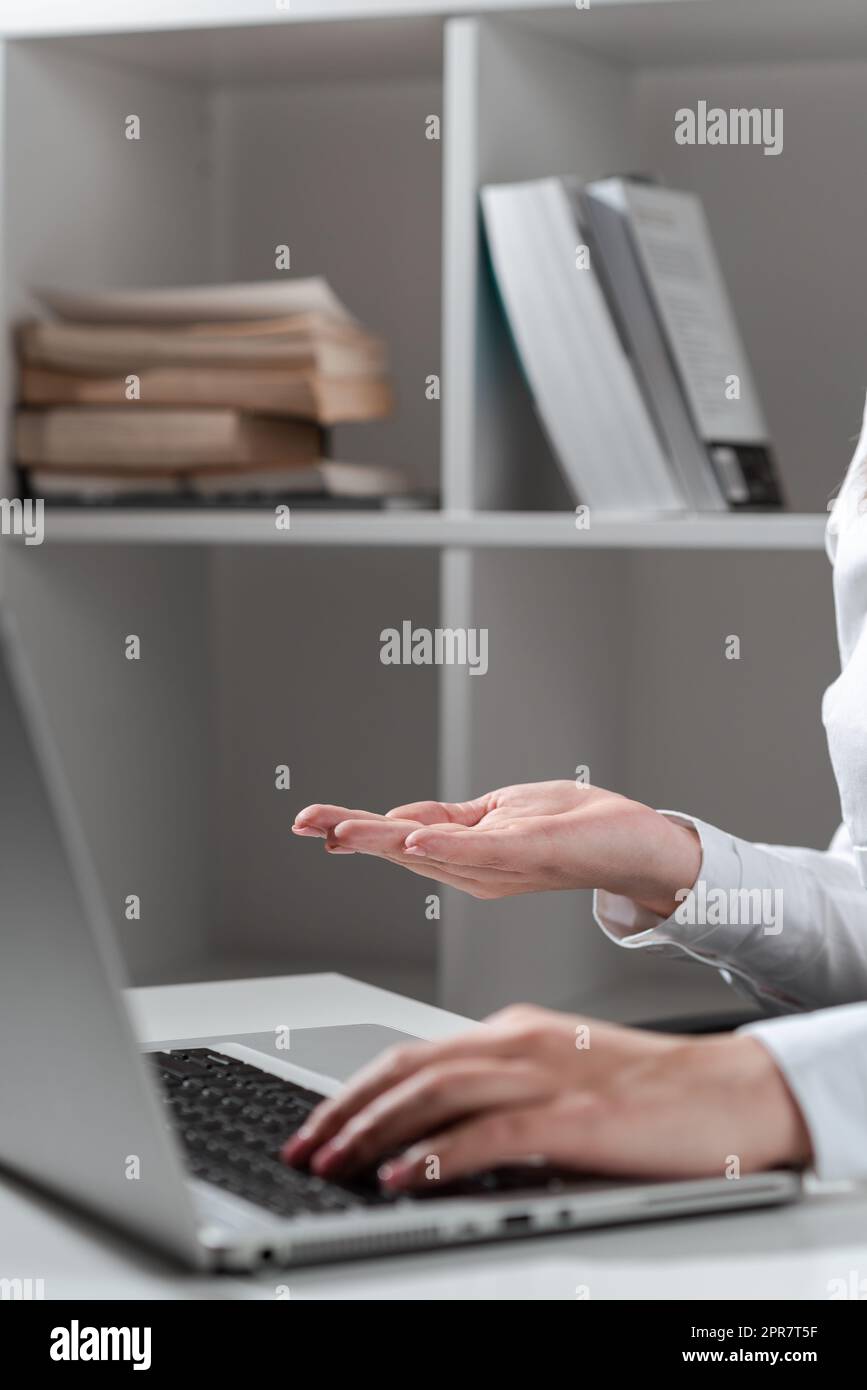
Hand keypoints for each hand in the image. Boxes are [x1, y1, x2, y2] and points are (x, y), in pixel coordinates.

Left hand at [282, 1005, 810, 1189]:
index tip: (319, 1124)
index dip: (357, 1091)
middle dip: (345, 1110)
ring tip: (333, 1165)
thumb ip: (501, 1096)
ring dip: (373, 1132)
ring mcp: (545, 1074)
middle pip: (409, 1069)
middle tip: (303, 1147)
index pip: (414, 1055)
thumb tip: (432, 1143)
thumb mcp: (560, 1079)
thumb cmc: (650, 1093)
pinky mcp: (571, 1115)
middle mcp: (518, 1042)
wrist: (730, 1091)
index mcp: (513, 1031)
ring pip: (434, 1094)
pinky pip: (486, 1133)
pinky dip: (435, 1157)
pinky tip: (401, 1178)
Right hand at [292, 781, 700, 915]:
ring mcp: (501, 863)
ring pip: (429, 851)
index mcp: (469, 854)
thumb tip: (404, 822)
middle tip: (306, 825)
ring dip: (381, 839)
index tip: (312, 823)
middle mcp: (477, 867)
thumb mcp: (505, 814)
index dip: (355, 830)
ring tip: (338, 830)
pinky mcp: (530, 852)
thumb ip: (454, 823)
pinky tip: (412, 839)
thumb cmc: (579, 826)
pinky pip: (479, 851)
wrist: (640, 846)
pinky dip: (444, 846)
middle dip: (352, 834)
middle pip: (402, 848)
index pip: (401, 836)